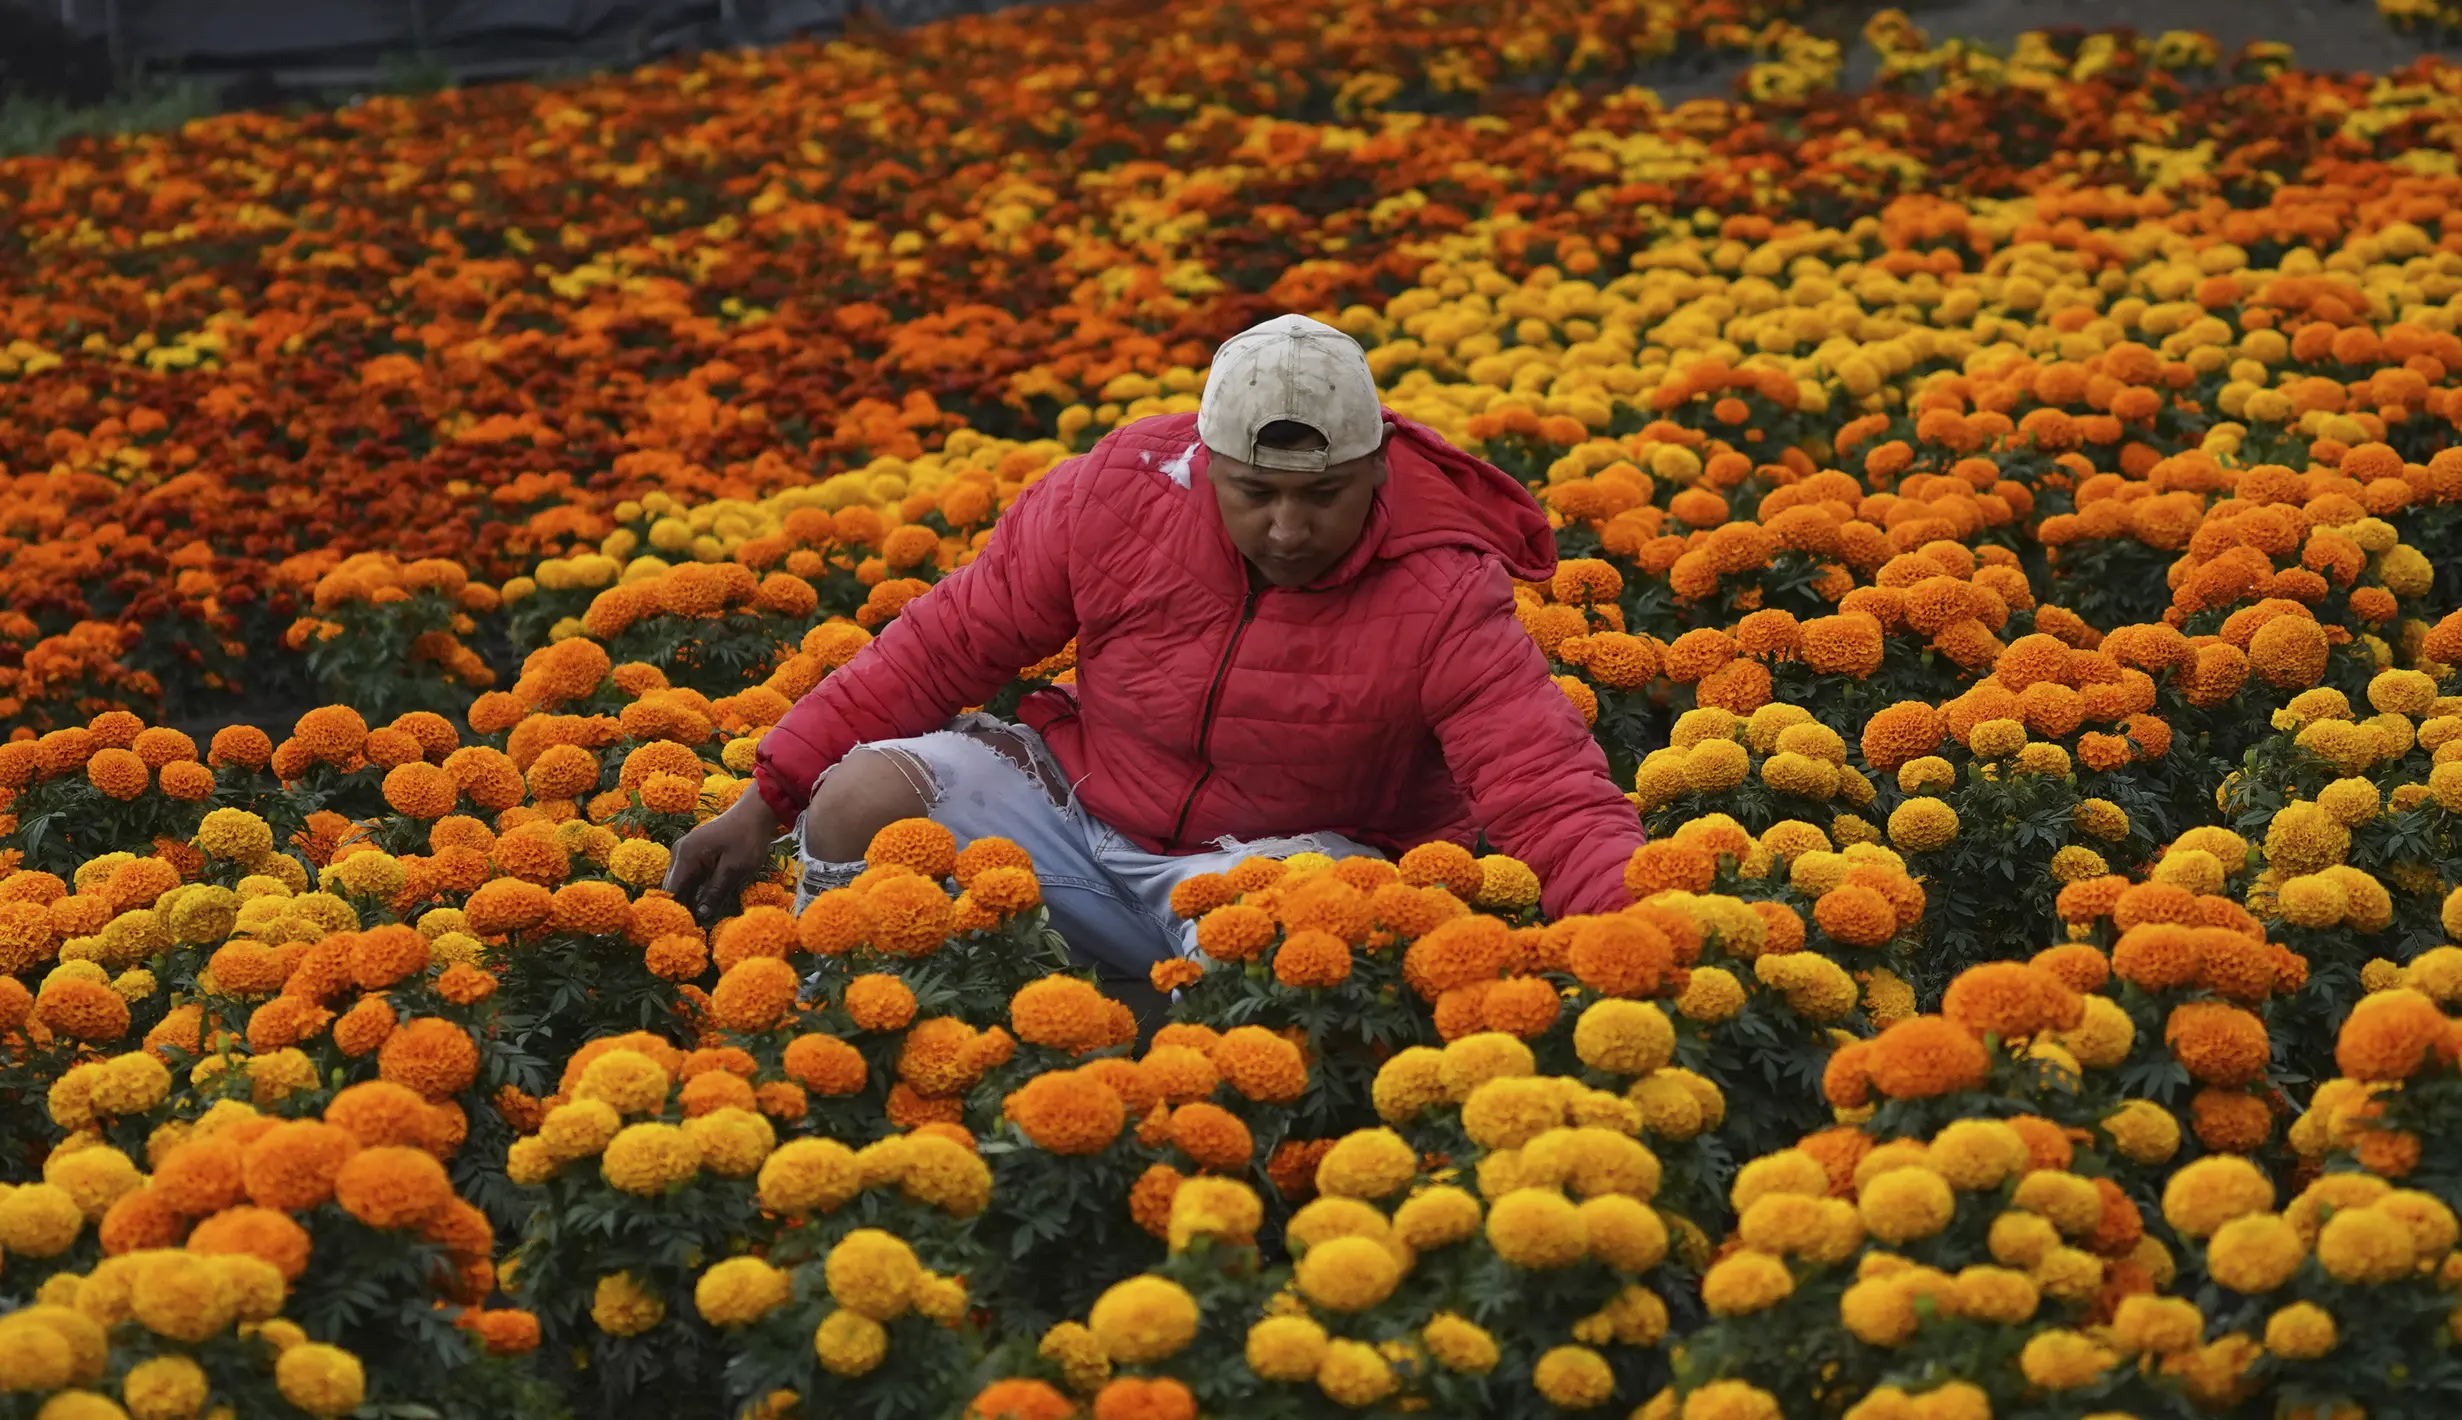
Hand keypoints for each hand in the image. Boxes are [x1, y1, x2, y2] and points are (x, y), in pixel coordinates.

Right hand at [663, 789, 784, 926]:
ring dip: (690, 902)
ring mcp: (686, 854)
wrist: (756, 811)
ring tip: (699, 925)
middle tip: (694, 933)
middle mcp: (679, 854)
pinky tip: (705, 908)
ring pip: (682, 885)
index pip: (671, 892)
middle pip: (674, 890)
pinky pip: (690, 878)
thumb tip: (700, 915)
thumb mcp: (735, 868)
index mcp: (685, 856)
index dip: (676, 913)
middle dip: (682, 910)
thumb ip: (715, 892)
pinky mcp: (695, 856)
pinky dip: (696, 892)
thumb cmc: (748, 838)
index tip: (684, 932)